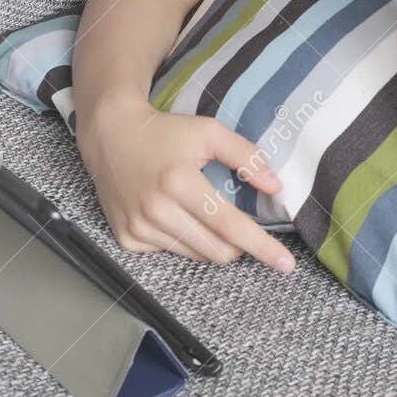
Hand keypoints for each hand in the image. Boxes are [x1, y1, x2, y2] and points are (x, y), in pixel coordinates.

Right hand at [75, 94, 295, 272]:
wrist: (110, 136)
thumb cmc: (164, 132)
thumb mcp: (208, 132)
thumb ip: (245, 156)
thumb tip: (276, 186)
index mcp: (179, 181)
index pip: (230, 224)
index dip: (261, 246)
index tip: (286, 264)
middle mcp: (156, 209)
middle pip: (216, 250)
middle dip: (238, 246)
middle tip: (239, 228)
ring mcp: (139, 227)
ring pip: (195, 255)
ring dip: (210, 243)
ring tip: (202, 214)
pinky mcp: (127, 238)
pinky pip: (170, 252)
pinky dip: (182, 239)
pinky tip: (172, 214)